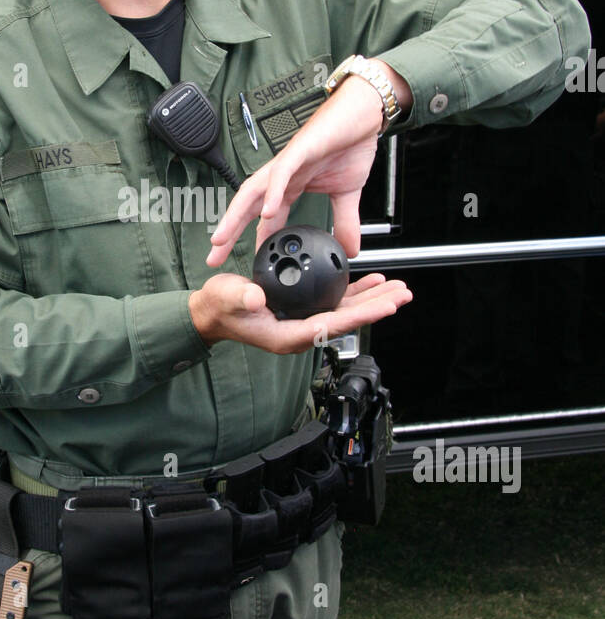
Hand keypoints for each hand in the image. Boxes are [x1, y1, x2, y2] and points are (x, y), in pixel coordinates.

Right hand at [189, 270, 411, 351]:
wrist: (215, 311)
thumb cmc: (221, 307)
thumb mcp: (228, 298)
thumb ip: (242, 298)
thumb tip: (258, 299)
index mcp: (289, 335)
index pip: (331, 325)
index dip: (359, 316)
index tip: (383, 306)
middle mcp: (303, 332)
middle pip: (347, 320)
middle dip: (377, 307)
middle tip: (402, 295)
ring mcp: (306, 322)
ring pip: (347, 312)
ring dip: (373, 301)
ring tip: (397, 289)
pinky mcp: (306, 310)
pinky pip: (337, 303)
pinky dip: (356, 293)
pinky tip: (372, 283)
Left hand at [208, 73, 390, 265]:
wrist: (363, 113)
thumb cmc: (350, 144)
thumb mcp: (348, 194)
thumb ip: (345, 222)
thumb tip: (350, 250)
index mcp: (290, 187)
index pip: (265, 219)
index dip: (254, 241)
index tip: (247, 266)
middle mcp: (281, 176)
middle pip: (246, 207)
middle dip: (228, 231)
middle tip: (213, 256)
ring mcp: (288, 163)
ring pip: (253, 190)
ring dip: (235, 215)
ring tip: (223, 238)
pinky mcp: (300, 150)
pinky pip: (281, 173)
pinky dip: (272, 193)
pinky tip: (266, 211)